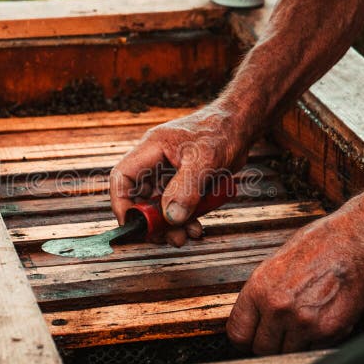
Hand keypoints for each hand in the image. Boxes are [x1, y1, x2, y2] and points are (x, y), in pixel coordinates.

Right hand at [110, 102, 252, 246]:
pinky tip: (196, 226)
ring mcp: (169, 172)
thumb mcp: (205, 161)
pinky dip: (184, 218)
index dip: (122, 203)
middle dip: (151, 220)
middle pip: (140, 196)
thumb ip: (186, 189)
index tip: (133, 225)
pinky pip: (176, 204)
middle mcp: (155, 161)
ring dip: (170, 223)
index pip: (122, 177)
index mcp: (151, 149)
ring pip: (159, 204)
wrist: (241, 126)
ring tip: (186, 235)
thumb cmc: (222, 132)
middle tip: (167, 237)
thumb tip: (171, 217)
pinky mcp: (183, 181)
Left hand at [226, 197, 363, 354]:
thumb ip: (259, 296)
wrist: (352, 244)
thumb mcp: (273, 266)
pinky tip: (318, 322)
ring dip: (291, 345)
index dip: (244, 339)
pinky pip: (311, 351)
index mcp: (259, 289)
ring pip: (286, 354)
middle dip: (268, 343)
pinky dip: (314, 343)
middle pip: (261, 349)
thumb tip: (250, 321)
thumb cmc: (316, 248)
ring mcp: (303, 322)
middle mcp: (278, 308)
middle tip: (278, 333)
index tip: (251, 338)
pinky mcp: (327, 332)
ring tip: (301, 324)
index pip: (237, 333)